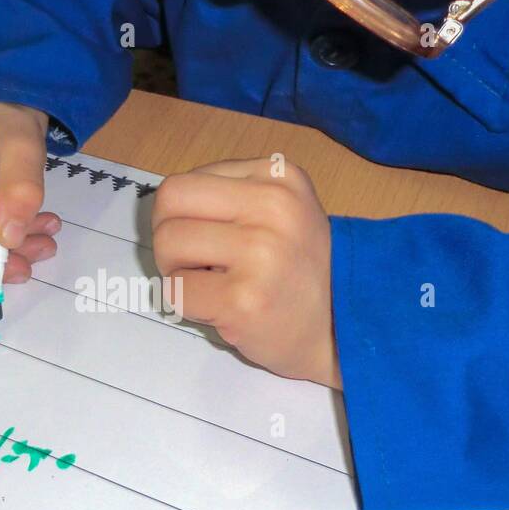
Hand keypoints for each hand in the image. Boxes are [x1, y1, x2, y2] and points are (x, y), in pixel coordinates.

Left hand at [152, 157, 341, 388]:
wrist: (342, 331)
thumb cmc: (301, 272)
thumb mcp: (283, 210)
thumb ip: (232, 196)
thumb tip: (166, 206)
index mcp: (279, 178)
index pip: (186, 181)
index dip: (183, 214)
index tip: (210, 238)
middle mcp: (273, 207)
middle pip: (169, 202)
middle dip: (168, 236)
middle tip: (194, 262)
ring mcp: (260, 253)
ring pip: (166, 244)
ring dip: (176, 270)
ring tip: (210, 284)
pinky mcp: (243, 300)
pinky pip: (176, 291)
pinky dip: (187, 304)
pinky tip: (222, 308)